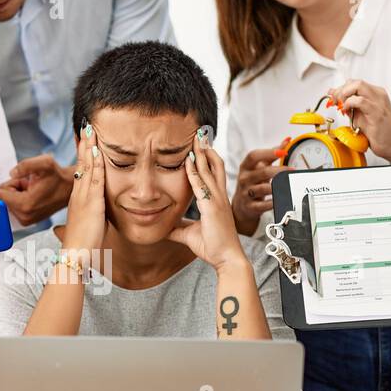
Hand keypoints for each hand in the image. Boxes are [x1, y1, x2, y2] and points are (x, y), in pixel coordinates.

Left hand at [0, 153, 73, 226]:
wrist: (69, 189)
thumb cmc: (58, 176)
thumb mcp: (44, 162)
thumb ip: (26, 165)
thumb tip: (12, 174)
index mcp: (25, 204)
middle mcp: (23, 215)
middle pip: (3, 195)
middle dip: (13, 186)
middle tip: (30, 183)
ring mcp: (24, 219)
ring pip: (8, 199)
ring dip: (18, 191)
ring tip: (34, 188)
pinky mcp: (25, 220)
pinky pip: (13, 203)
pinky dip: (19, 196)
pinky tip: (33, 193)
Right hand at [61, 125, 105, 252]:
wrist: (75, 255)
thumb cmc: (82, 244)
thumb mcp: (87, 225)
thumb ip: (91, 216)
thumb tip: (94, 214)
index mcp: (78, 198)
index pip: (81, 171)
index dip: (83, 155)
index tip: (85, 140)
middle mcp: (79, 194)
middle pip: (82, 164)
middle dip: (84, 145)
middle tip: (87, 127)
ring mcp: (84, 197)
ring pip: (87, 167)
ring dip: (89, 148)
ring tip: (91, 131)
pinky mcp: (91, 203)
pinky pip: (95, 179)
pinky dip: (97, 164)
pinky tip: (98, 152)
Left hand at [168, 134, 247, 271]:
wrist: (226, 259)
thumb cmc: (213, 247)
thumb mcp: (190, 234)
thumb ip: (178, 228)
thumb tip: (165, 227)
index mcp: (216, 200)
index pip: (212, 173)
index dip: (207, 157)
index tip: (201, 144)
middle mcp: (219, 196)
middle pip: (214, 165)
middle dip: (207, 148)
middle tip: (200, 132)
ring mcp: (217, 200)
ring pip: (209, 170)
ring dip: (202, 152)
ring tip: (197, 137)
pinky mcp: (212, 207)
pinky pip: (201, 184)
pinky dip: (194, 171)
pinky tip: (188, 159)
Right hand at [232, 147, 288, 234]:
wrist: (242, 205)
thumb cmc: (252, 182)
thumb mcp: (258, 167)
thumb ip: (272, 154)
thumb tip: (286, 141)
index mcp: (246, 166)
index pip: (254, 156)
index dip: (268, 153)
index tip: (283, 152)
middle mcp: (245, 178)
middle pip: (263, 172)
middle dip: (279, 171)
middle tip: (292, 170)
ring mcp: (246, 193)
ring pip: (263, 189)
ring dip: (277, 186)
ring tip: (287, 185)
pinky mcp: (250, 206)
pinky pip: (263, 205)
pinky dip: (273, 202)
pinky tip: (280, 199)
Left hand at [327, 79, 390, 163]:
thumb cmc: (378, 131)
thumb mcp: (359, 115)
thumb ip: (347, 104)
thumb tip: (333, 94)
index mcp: (374, 93)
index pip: (353, 83)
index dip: (340, 90)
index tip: (333, 100)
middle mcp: (377, 94)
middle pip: (354, 82)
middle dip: (340, 91)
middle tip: (335, 103)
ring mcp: (378, 102)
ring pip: (358, 85)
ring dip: (344, 95)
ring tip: (342, 107)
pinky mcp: (377, 112)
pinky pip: (360, 101)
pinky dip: (349, 104)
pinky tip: (347, 112)